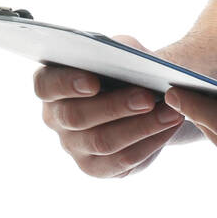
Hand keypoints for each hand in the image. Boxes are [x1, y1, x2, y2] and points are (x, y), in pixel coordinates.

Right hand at [34, 34, 185, 177]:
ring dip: (140, 127)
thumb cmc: (127, 65)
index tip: (93, 82)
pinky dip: (150, 143)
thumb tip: (130, 63)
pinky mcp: (97, 167)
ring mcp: (73, 146)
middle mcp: (56, 118)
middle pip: (76, 116)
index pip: (45, 85)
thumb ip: (120, 52)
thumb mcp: (122, 50)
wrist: (144, 90)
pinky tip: (170, 127)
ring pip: (102, 142)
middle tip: (148, 98)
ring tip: (170, 112)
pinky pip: (122, 161)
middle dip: (115, 107)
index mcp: (52, 84)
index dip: (66, 84)